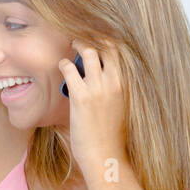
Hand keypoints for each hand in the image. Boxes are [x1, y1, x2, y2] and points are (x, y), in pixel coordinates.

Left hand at [58, 39, 127, 178]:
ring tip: (72, 43)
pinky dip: (63, 63)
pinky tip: (62, 66)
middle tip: (82, 33)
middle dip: (93, 35)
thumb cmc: (111, 135)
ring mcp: (99, 88)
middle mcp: (115, 82)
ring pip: (89, 52)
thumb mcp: (121, 106)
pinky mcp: (81, 97)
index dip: (108, 38)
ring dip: (78, 44)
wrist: (105, 155)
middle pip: (107, 45)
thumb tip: (105, 75)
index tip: (98, 33)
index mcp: (127, 83)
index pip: (120, 51)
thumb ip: (115, 88)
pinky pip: (69, 69)